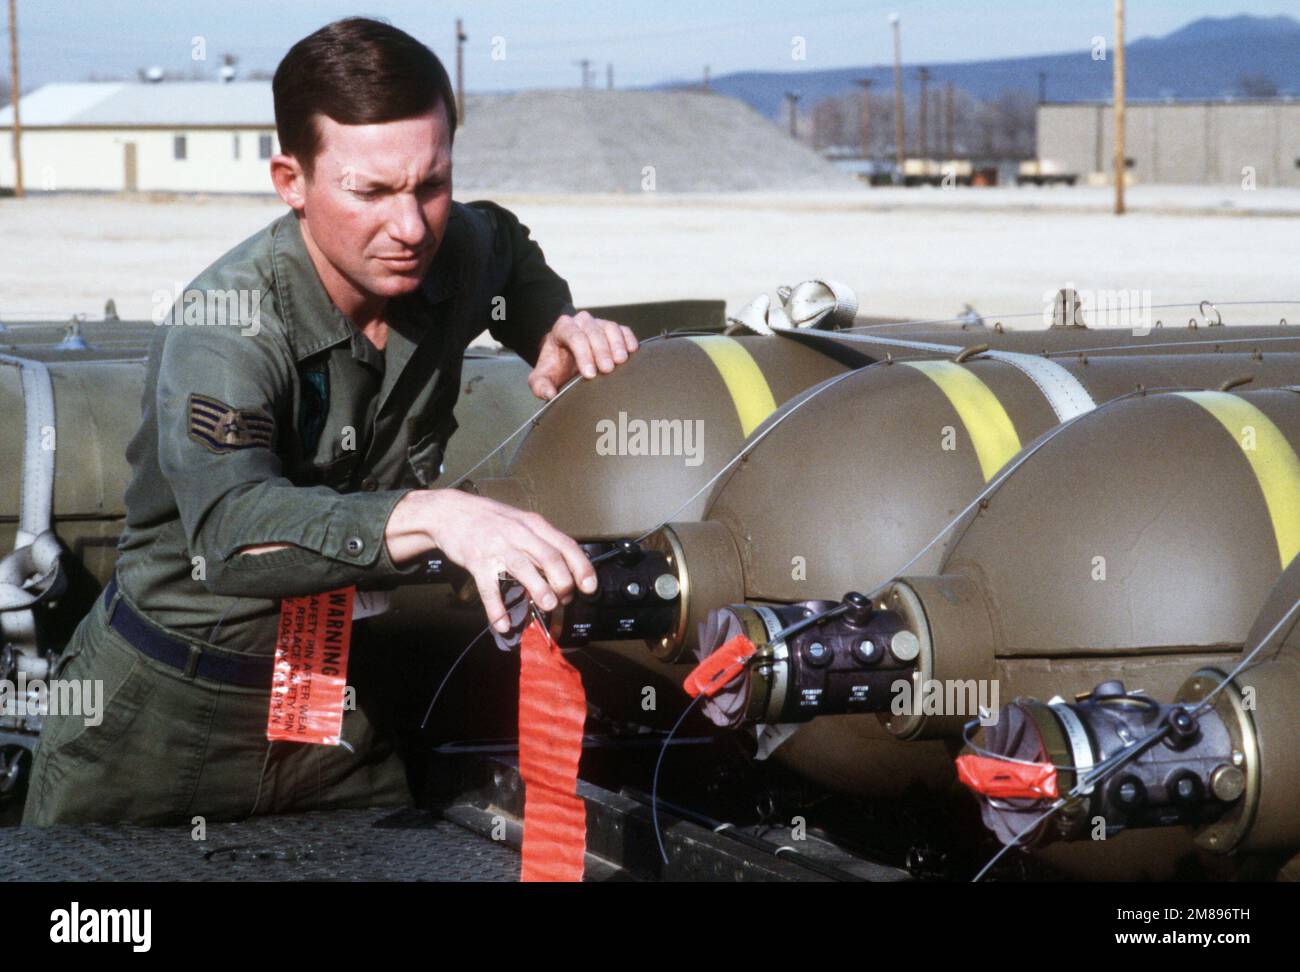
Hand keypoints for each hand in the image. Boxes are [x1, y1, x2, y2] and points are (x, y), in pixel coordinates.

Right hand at [385, 490, 597, 631]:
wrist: (450, 512)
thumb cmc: (491, 520)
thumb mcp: (521, 522)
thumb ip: (541, 542)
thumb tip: (563, 570)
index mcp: (534, 524)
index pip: (566, 545)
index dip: (582, 568)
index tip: (589, 587)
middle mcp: (519, 534)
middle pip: (550, 558)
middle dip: (563, 583)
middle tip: (564, 600)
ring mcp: (497, 547)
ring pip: (524, 569)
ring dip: (540, 590)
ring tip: (549, 606)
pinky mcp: (477, 561)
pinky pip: (489, 588)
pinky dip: (496, 608)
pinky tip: (503, 623)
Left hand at [528, 310, 638, 399]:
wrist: (565, 358)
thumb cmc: (555, 368)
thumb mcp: (542, 378)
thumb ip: (540, 386)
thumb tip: (550, 394)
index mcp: (563, 329)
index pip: (574, 336)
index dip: (583, 354)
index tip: (590, 374)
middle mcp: (581, 322)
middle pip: (593, 332)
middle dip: (601, 351)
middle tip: (607, 369)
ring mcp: (599, 324)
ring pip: (610, 328)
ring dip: (617, 345)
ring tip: (621, 361)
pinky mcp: (613, 330)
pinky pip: (623, 330)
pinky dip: (628, 339)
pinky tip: (632, 352)